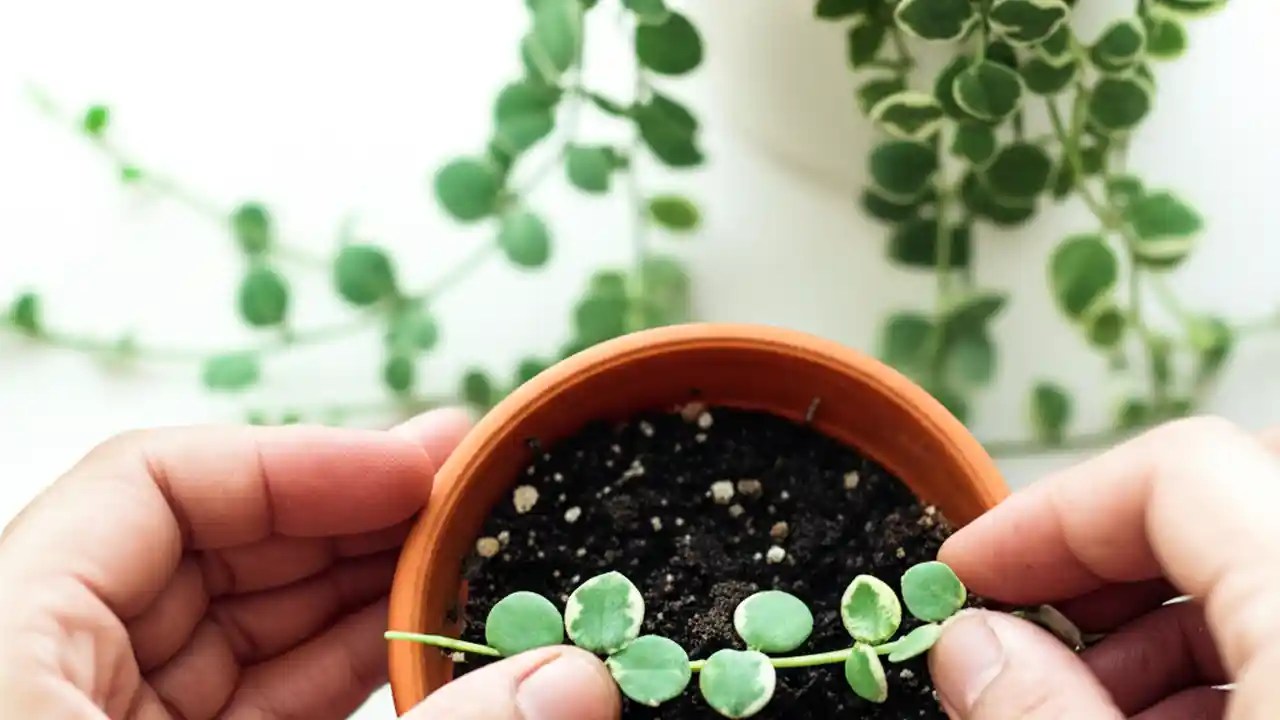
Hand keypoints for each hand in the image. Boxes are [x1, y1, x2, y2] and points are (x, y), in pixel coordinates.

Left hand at [0, 411, 478, 718]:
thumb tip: (571, 679)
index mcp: (8, 645)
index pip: (144, 485)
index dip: (296, 461)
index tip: (415, 469)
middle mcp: (46, 673)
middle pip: (208, 547)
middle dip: (350, 519)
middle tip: (464, 493)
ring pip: (239, 628)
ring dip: (360, 591)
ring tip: (463, 558)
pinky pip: (250, 702)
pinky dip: (337, 666)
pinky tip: (419, 637)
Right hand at [929, 417, 1279, 718]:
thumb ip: (1046, 711)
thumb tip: (971, 645)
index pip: (1180, 471)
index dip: (1051, 512)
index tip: (969, 570)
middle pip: (1230, 503)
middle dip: (1107, 565)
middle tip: (1021, 633)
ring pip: (1269, 568)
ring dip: (1161, 623)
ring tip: (1083, 703)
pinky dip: (1229, 661)